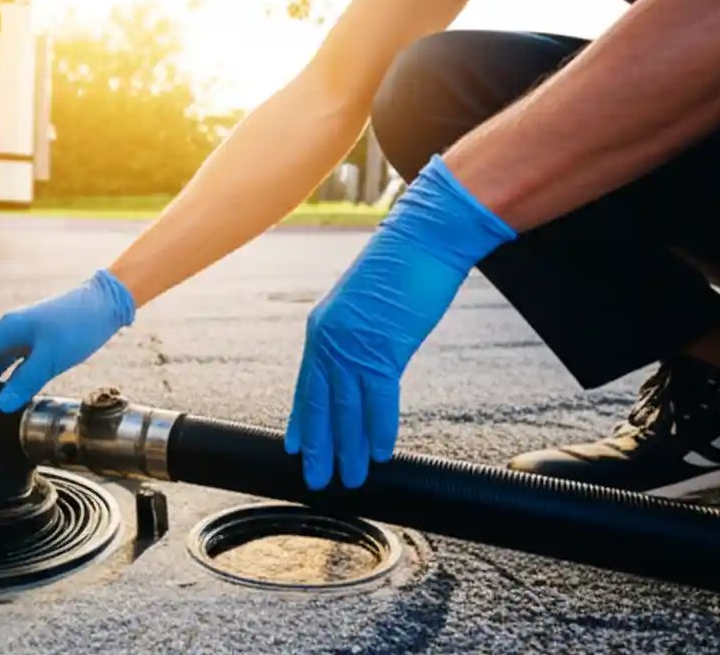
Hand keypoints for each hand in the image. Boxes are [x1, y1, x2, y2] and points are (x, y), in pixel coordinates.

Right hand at [0, 269, 135, 425]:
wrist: (106, 303)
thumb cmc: (80, 324)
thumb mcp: (52, 356)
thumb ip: (25, 381)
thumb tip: (1, 406)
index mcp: (6, 330)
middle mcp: (9, 331)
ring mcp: (22, 335)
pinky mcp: (35, 341)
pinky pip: (10, 363)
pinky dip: (2, 381)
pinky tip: (5, 397)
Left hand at [286, 155, 515, 488]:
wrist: (424, 240)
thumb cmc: (402, 269)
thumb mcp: (368, 309)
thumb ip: (358, 339)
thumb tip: (364, 365)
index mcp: (322, 329)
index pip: (308, 386)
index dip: (303, 421)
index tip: (296, 447)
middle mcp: (330, 340)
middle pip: (321, 405)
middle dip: (319, 447)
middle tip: (316, 480)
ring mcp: (354, 345)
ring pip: (347, 410)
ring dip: (348, 449)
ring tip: (349, 479)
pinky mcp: (383, 348)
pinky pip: (378, 399)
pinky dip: (378, 429)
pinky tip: (379, 453)